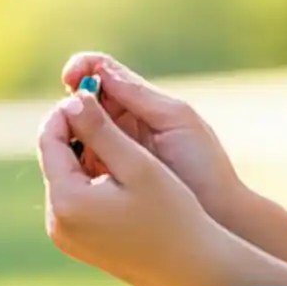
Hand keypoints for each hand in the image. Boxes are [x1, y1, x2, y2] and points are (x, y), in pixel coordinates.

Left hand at [36, 92, 230, 285]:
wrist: (193, 268)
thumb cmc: (172, 214)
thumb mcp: (136, 163)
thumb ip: (99, 129)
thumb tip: (72, 99)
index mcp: (66, 202)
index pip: (49, 140)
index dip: (67, 111)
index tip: (90, 91)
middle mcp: (57, 223)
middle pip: (55, 159)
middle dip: (76, 131)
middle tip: (103, 106)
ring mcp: (65, 237)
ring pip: (65, 177)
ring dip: (84, 152)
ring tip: (114, 132)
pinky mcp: (77, 244)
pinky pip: (74, 199)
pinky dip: (90, 177)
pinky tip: (117, 166)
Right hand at [61, 53, 248, 222]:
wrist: (219, 217)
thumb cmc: (204, 166)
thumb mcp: (175, 121)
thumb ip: (139, 95)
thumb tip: (99, 70)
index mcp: (140, 101)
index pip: (101, 71)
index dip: (82, 68)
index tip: (71, 78)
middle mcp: (122, 122)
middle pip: (83, 99)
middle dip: (70, 100)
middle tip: (67, 112)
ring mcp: (111, 150)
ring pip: (76, 130)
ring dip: (67, 128)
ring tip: (71, 137)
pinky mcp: (104, 178)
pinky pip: (78, 161)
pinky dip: (70, 157)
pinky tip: (71, 161)